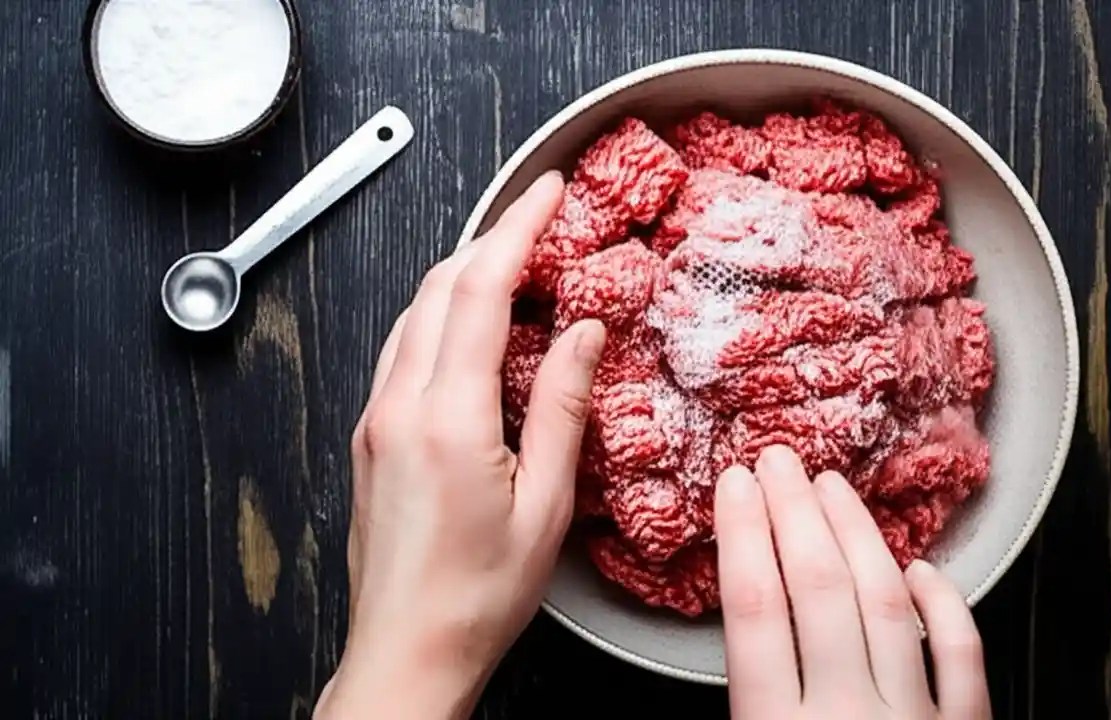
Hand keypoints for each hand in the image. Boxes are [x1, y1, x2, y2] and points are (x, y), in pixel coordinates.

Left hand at [315, 172, 605, 719]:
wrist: (406, 652)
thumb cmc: (476, 597)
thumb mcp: (546, 504)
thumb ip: (562, 405)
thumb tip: (582, 332)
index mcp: (447, 417)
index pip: (478, 290)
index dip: (517, 229)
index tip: (547, 191)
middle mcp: (398, 405)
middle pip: (438, 287)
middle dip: (491, 239)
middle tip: (540, 218)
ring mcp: (376, 419)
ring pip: (414, 314)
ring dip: (462, 275)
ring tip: (514, 264)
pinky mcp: (371, 436)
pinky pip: (402, 349)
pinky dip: (440, 317)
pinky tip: (471, 328)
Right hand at [715, 445, 991, 718]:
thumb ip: (748, 700)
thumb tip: (742, 618)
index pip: (755, 609)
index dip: (743, 533)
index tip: (736, 484)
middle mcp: (846, 715)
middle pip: (819, 588)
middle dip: (795, 511)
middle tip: (780, 461)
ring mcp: (912, 719)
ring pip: (886, 602)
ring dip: (856, 533)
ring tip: (832, 487)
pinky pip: (960, 653)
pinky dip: (942, 603)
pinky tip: (920, 570)